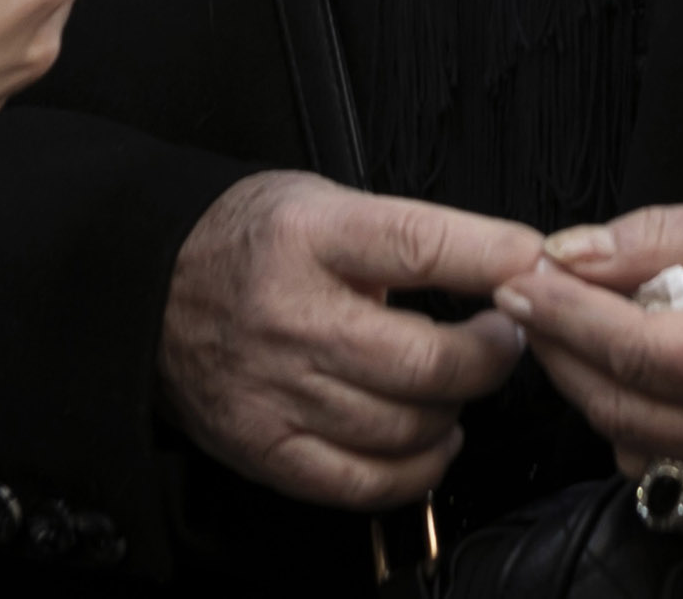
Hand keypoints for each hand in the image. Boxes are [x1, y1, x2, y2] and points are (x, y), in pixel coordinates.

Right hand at [160, 172, 548, 508]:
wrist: (146, 289)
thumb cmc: (249, 241)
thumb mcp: (319, 200)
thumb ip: (404, 233)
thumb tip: (507, 265)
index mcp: (310, 238)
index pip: (420, 246)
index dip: (493, 258)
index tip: (536, 263)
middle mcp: (292, 317)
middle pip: (427, 361)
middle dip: (493, 353)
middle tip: (505, 335)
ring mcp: (278, 391)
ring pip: (409, 428)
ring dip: (457, 410)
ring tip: (458, 382)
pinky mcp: (267, 448)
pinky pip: (366, 483)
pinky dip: (418, 469)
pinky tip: (429, 439)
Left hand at [495, 194, 682, 518]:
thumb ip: (657, 237)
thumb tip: (568, 254)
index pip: (642, 350)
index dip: (570, 314)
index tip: (521, 279)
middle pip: (623, 402)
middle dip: (561, 345)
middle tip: (528, 295)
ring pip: (628, 442)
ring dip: (586, 383)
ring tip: (577, 324)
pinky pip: (656, 469)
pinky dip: (627, 419)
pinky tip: (632, 372)